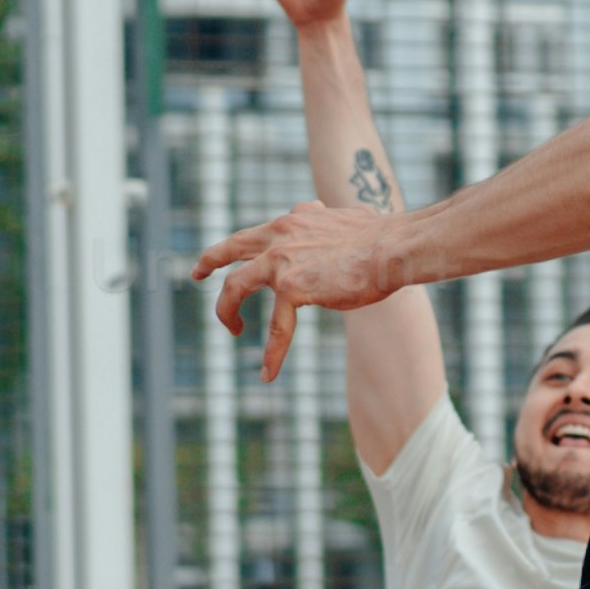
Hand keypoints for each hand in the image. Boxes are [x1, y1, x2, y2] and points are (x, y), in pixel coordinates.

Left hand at [189, 196, 423, 379]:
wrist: (393, 248)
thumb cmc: (380, 236)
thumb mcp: (344, 220)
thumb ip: (325, 221)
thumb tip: (327, 215)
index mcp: (293, 221)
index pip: (256, 233)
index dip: (237, 245)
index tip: (225, 254)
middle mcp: (280, 235)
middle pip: (230, 249)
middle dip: (209, 262)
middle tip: (196, 274)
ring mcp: (282, 261)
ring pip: (235, 287)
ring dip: (226, 311)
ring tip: (233, 330)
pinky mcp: (292, 287)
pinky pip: (275, 328)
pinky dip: (271, 352)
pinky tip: (268, 373)